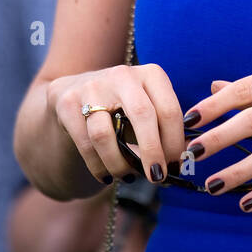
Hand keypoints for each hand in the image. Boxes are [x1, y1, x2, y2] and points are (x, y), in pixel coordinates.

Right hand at [46, 64, 186, 186]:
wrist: (73, 89)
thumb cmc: (122, 106)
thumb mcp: (146, 105)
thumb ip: (163, 127)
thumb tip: (184, 158)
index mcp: (150, 74)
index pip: (169, 109)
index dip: (175, 142)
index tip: (176, 165)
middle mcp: (122, 75)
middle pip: (143, 116)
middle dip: (152, 152)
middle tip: (157, 177)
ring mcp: (91, 87)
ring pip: (106, 135)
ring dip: (120, 164)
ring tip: (128, 176)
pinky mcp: (67, 103)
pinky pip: (85, 144)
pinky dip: (98, 166)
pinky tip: (107, 175)